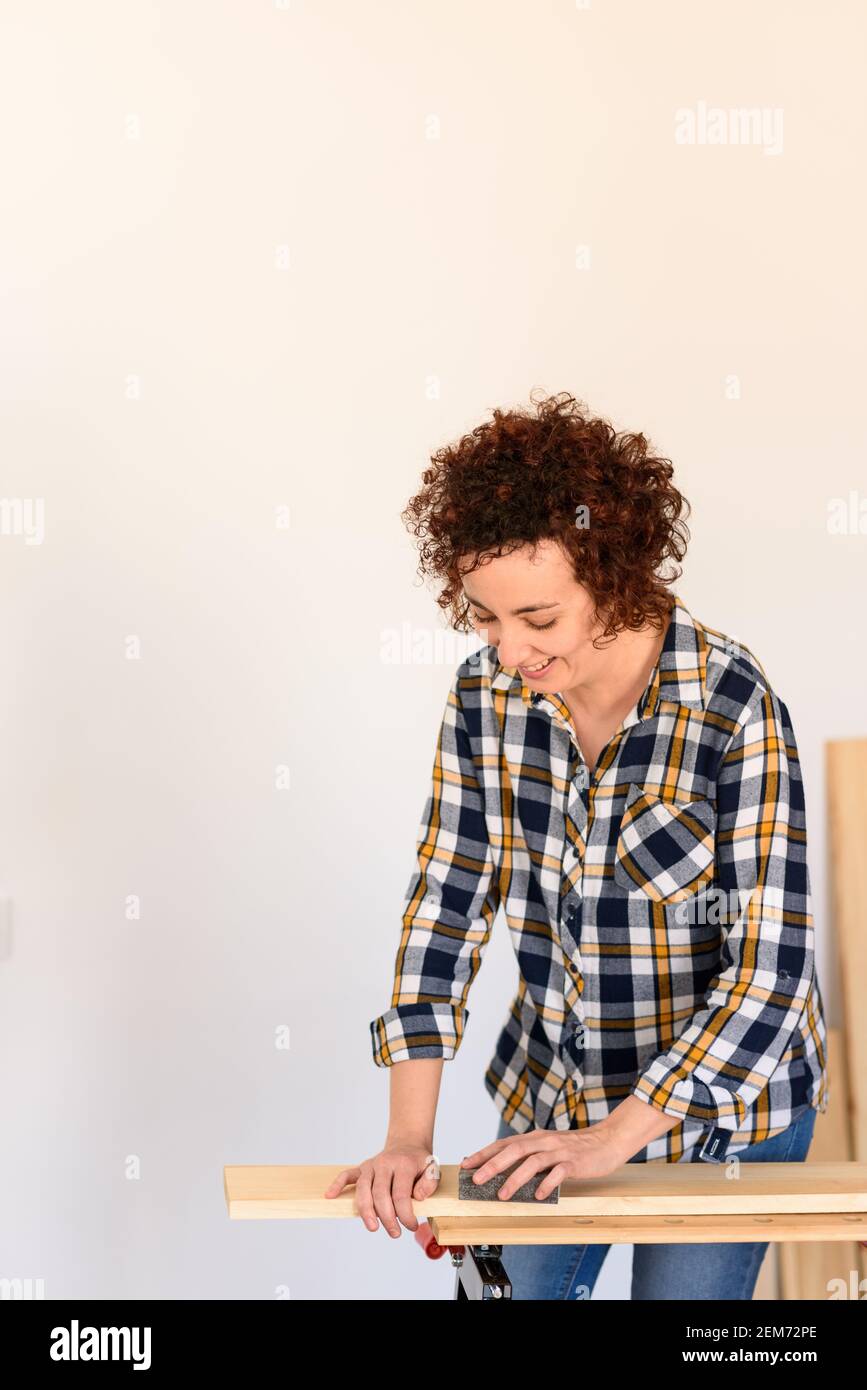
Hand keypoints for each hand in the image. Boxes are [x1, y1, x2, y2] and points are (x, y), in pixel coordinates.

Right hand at [323, 1142, 438, 1236]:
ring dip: (366, 1211)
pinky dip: (337, 1185)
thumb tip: (418, 1198)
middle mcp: (384, 1163)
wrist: (407, 1144)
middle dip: (387, 1218)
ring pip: (363, 1189)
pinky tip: (330, 1196)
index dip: (406, 1215)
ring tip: (373, 1228)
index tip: (411, 1226)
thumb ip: (430, 1183)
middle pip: (380, 1194)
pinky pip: (347, 1175)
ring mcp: (371, 1165)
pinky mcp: (361, 1167)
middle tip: (395, 1233)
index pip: (401, 1194)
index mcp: (403, 1164)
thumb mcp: (433, 1169)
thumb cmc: (419, 1162)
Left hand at [461, 1124, 625, 1200]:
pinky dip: (547, 1183)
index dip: (484, 1153)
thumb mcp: (549, 1147)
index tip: (466, 1165)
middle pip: (513, 1150)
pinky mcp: (575, 1162)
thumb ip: (530, 1155)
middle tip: (476, 1180)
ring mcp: (559, 1151)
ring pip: (532, 1162)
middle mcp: (544, 1141)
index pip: (504, 1143)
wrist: (609, 1139)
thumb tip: (505, 1170)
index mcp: (535, 1138)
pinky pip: (559, 1172)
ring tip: (502, 1194)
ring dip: (515, 1178)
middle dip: (492, 1165)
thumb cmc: (577, 1147)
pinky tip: (539, 1195)